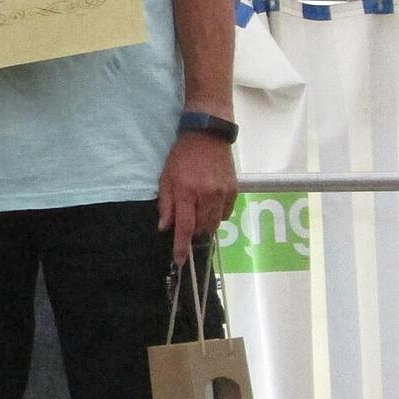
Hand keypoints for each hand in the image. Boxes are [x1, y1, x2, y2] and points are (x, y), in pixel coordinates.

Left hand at [158, 131, 237, 266]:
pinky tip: (210, 205)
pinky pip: (226, 214)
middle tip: (187, 223)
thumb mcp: (166, 178)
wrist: (207, 136)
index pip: (185, 227)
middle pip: (202, 228)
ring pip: (214, 223)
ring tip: (198, 213)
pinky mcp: (234, 191)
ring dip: (205, 225)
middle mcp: (207, 196)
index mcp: (187, 192)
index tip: (179, 261)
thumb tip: (164, 227)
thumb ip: (166, 204)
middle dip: (193, 232)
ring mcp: (222, 194)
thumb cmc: (181, 157)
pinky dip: (217, 215)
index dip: (181, 247)